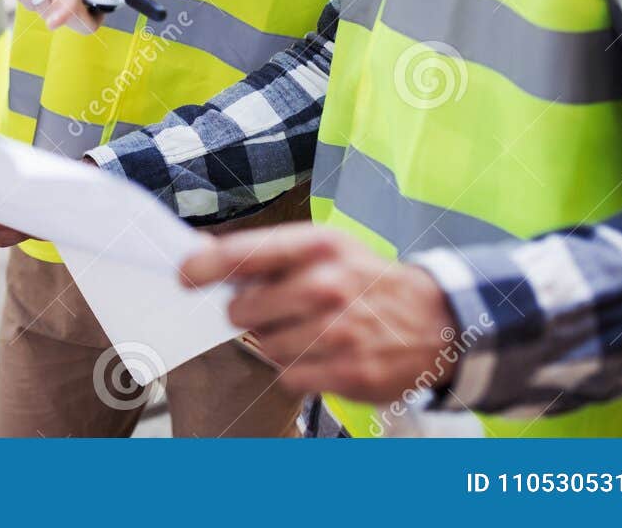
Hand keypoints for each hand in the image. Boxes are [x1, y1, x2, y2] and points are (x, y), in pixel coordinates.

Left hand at [181, 224, 458, 403]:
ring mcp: (338, 331)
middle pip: (241, 310)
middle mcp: (326, 285)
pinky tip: (324, 355)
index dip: (204, 267)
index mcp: (317, 246)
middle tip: (279, 310)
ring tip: (311, 331)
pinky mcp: (348, 372)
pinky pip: (289, 376)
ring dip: (277, 343)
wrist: (438, 321)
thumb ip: (265, 254)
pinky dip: (299, 369)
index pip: (244, 253)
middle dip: (249, 313)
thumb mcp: (325, 250)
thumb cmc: (366, 281)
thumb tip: (200, 252)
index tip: (183, 277)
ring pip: (264, 346)